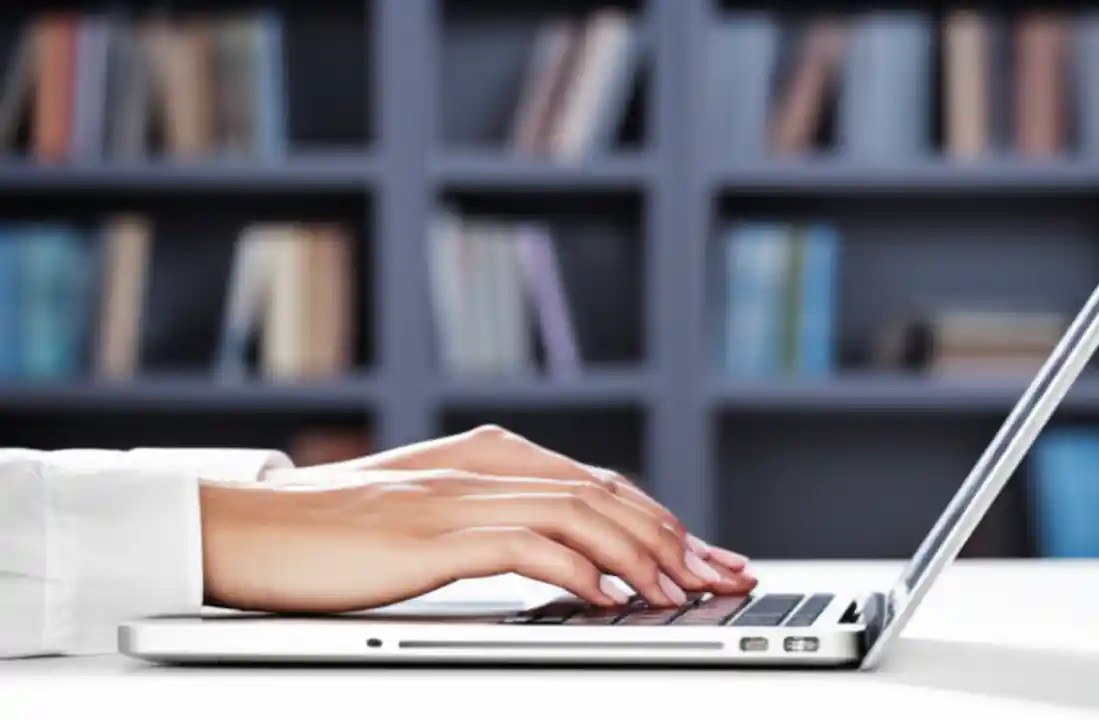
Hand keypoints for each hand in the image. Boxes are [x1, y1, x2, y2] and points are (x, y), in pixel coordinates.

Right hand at [301, 424, 754, 581]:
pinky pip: (526, 545)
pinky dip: (576, 568)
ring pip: (579, 512)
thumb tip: (568, 560)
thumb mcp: (431, 517)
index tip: (705, 555)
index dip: (660, 519)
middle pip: (605, 493)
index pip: (599, 483)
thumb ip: (495, 520)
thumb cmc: (337, 532)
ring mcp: (460, 494)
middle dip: (673, 536)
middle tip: (721, 575)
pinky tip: (608, 597)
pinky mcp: (433, 533)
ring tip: (681, 591)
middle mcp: (485, 464)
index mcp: (489, 454)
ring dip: (639, 553)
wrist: (252, 529)